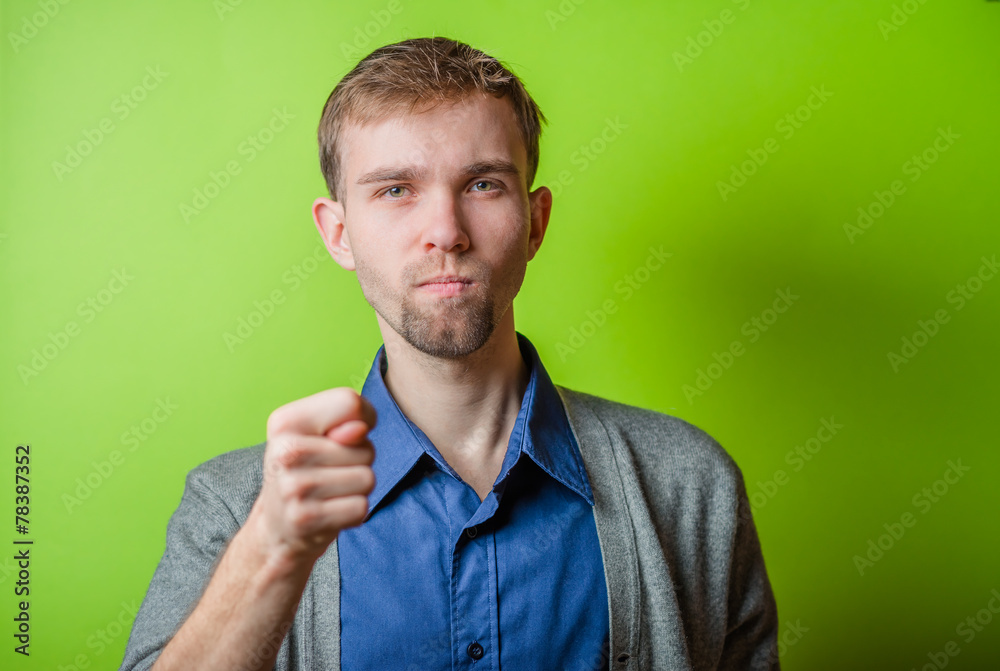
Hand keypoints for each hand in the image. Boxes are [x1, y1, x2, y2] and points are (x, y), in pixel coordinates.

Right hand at [248, 387, 376, 565]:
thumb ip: (348, 418)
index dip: (362, 419)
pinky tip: (330, 511)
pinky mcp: (305, 518)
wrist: (277, 528)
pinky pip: (361, 507)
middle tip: (328, 472)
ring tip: (330, 491)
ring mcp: (293, 486)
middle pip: (365, 447)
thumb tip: (358, 430)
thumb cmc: (308, 471)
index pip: (348, 401)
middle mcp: (285, 451)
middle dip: (358, 461)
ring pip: (367, 478)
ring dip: (358, 488)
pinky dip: (353, 512)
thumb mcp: (320, 434)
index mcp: (285, 421)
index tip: (342, 436)